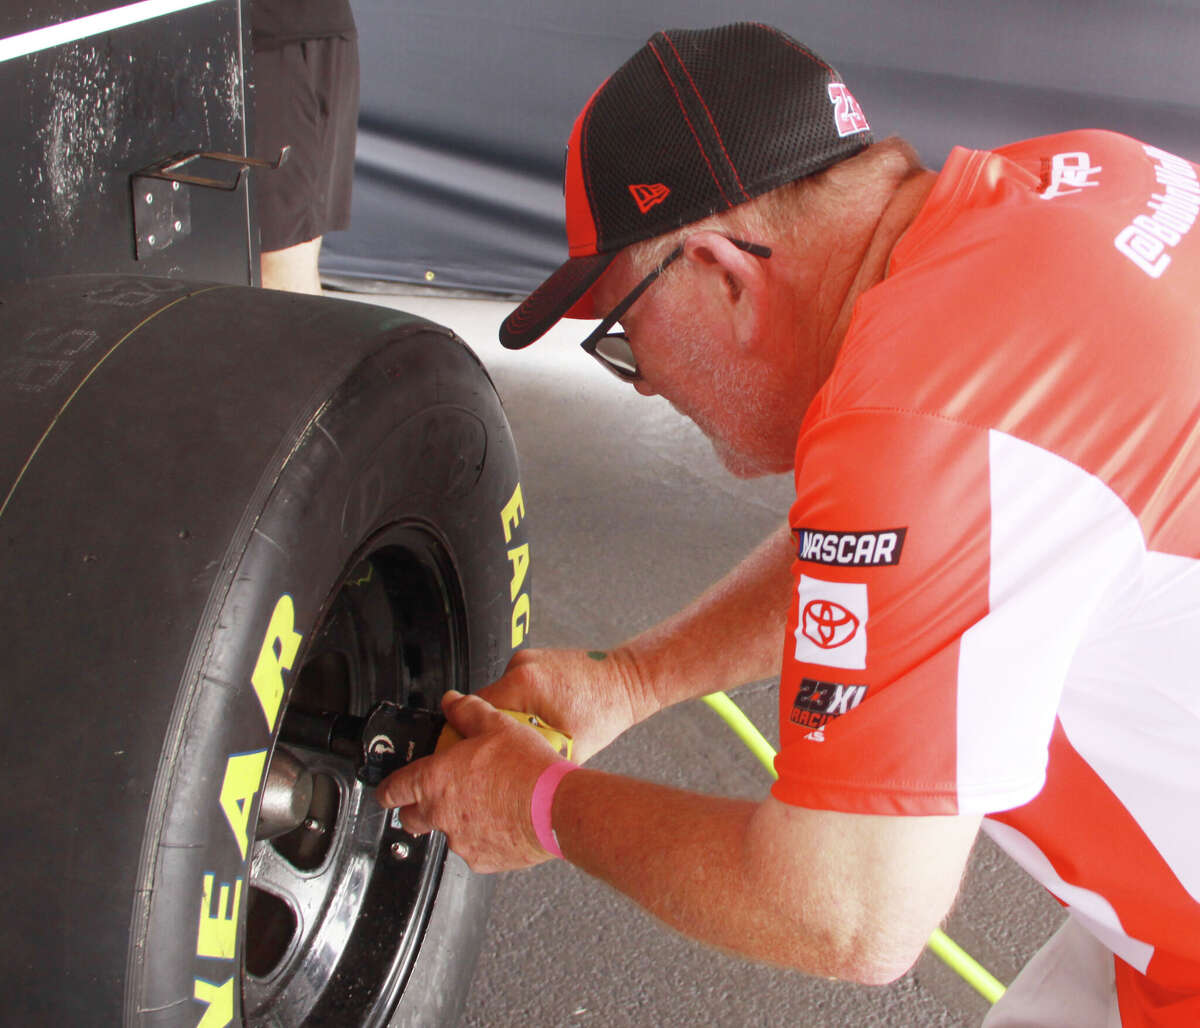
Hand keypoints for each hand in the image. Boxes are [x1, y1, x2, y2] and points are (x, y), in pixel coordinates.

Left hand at [375, 690, 562, 871]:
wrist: (555, 807)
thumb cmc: (526, 768)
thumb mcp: (495, 724)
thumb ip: (467, 711)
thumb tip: (452, 702)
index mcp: (434, 780)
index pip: (392, 790)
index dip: (385, 789)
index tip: (387, 790)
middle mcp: (441, 815)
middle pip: (410, 820)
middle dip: (416, 809)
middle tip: (436, 795)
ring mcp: (461, 841)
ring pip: (446, 833)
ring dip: (457, 821)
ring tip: (486, 802)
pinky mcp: (483, 861)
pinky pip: (474, 849)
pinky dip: (483, 837)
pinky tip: (503, 819)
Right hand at [478, 648, 650, 762]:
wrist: (627, 680)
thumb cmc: (606, 709)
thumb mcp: (570, 748)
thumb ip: (536, 762)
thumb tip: (514, 780)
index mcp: (524, 684)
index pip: (475, 713)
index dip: (474, 738)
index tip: (477, 758)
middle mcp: (520, 666)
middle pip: (484, 706)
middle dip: (490, 731)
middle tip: (501, 754)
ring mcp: (526, 660)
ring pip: (498, 698)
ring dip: (506, 718)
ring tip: (527, 736)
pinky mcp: (533, 660)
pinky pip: (513, 689)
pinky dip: (520, 706)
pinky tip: (538, 718)